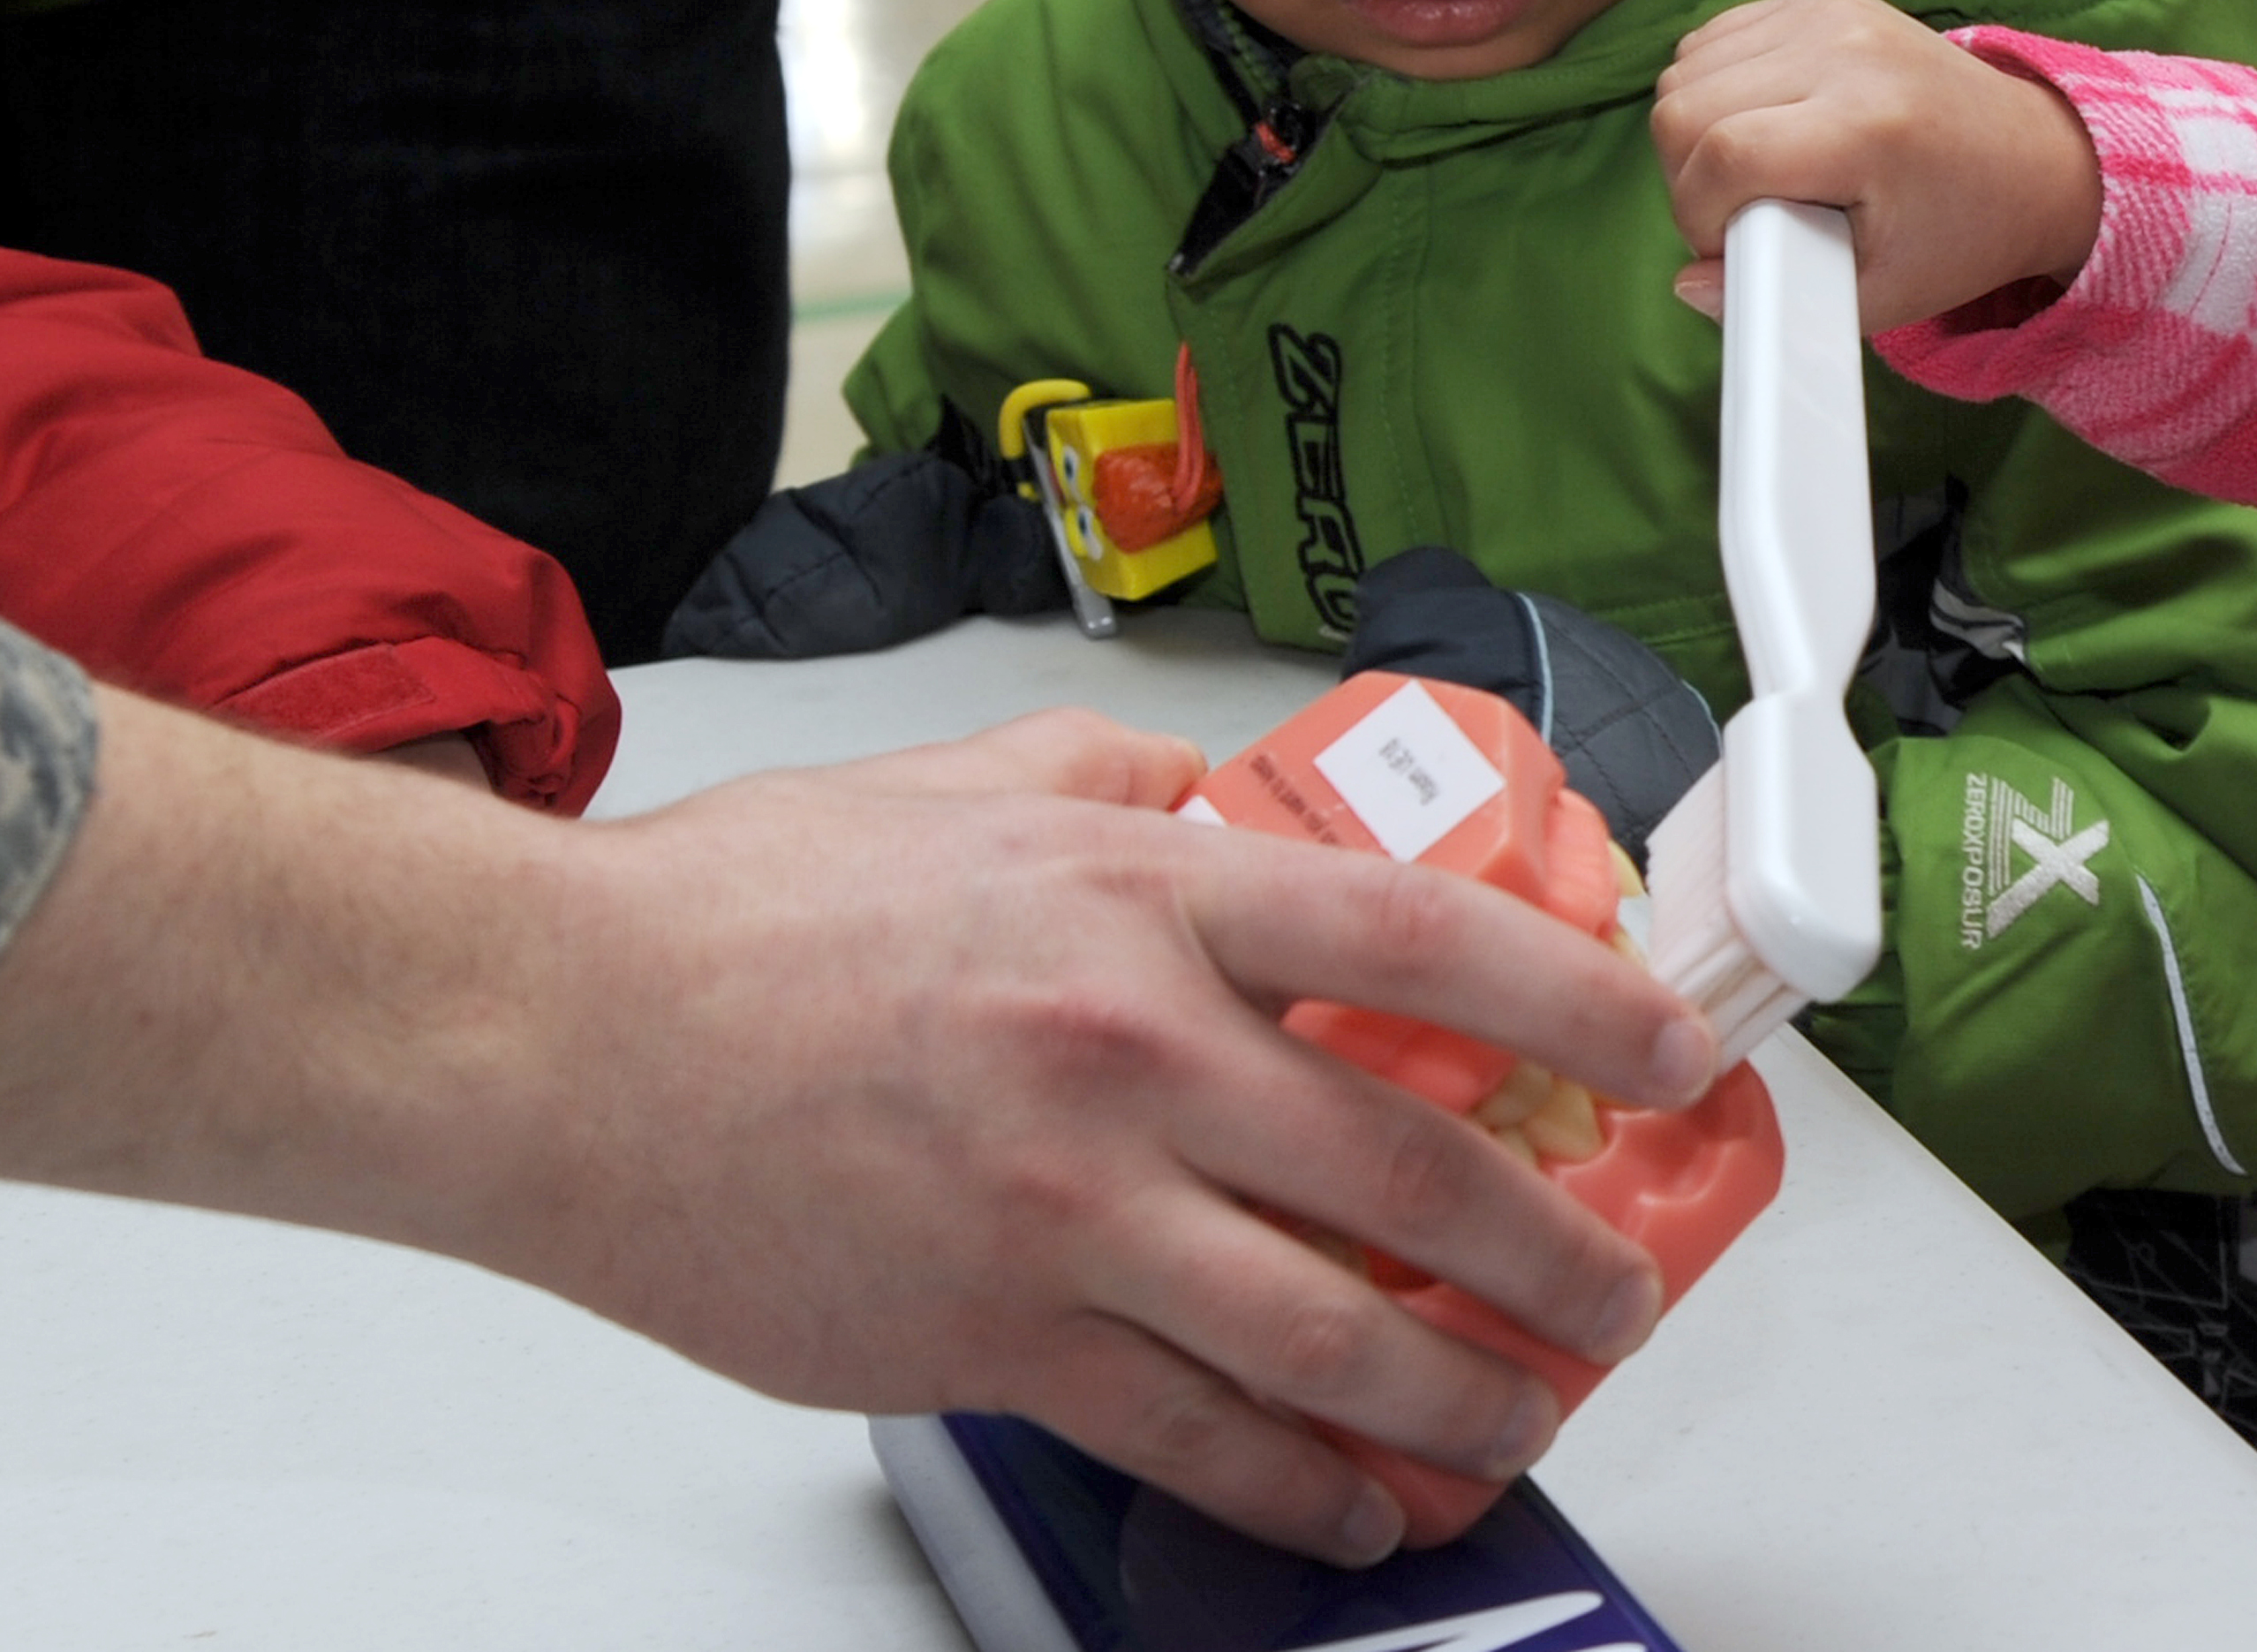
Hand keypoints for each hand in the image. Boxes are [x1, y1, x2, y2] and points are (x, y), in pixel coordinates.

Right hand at [0, 694, 1717, 1567]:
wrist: (555, 1040)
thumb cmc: (751, 911)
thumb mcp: (979, 786)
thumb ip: (1138, 788)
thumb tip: (1252, 802)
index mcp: (1145, 900)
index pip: (1425, 950)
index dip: (1579, 1007)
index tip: (1668, 1055)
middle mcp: (1130, 1055)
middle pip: (1408, 1174)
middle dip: (1555, 1250)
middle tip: (1622, 1290)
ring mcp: (1065, 1211)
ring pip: (1323, 1336)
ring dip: (1458, 1393)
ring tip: (1532, 1415)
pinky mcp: (988, 1337)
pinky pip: (1188, 1432)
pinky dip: (1298, 1483)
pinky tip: (1363, 1503)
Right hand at [1650, 0, 2103, 331]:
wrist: (2031, 157)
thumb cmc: (1957, 232)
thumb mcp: (1881, 295)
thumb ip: (1781, 303)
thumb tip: (1690, 283)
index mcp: (1868, 124)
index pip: (1722, 153)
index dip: (1700, 215)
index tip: (1734, 246)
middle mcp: (1846, 49)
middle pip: (1684, 107)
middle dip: (1690, 179)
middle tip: (1742, 214)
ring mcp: (1830, 10)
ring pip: (1685, 68)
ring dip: (1697, 132)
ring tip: (1757, 170)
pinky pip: (1711, 39)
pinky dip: (1715, 88)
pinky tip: (1765, 124)